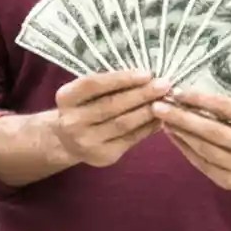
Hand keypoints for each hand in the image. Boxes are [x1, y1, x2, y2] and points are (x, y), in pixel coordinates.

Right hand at [51, 70, 171, 167]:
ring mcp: (87, 141)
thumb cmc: (83, 108)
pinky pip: (131, 139)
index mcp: (65, 98)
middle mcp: (72, 121)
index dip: (121, 78)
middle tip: (164, 85)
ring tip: (165, 100)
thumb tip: (146, 77)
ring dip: (148, 111)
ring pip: (124, 123)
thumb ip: (107, 84)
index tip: (146, 73)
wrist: (68, 142)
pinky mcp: (103, 156)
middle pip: (111, 105)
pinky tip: (160, 118)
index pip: (93, 84)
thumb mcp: (83, 93)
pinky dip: (148, 128)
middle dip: (141, 94)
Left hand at [152, 89, 230, 190]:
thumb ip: (225, 106)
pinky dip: (184, 147)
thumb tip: (184, 95)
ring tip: (162, 119)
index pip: (227, 108)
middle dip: (182, 117)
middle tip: (158, 106)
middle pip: (213, 131)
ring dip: (180, 132)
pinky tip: (173, 134)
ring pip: (204, 149)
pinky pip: (202, 163)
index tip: (177, 91)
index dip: (200, 99)